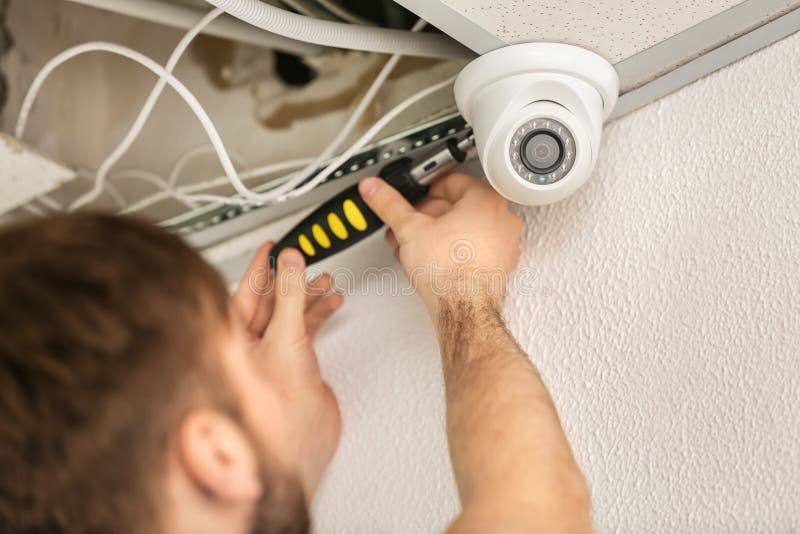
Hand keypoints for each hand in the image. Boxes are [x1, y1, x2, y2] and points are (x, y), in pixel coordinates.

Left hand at [231, 242, 343, 405]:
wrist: (302, 440)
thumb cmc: (279, 405)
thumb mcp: (285, 337)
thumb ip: (290, 295)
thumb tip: (289, 262)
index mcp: (233, 337)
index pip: (243, 291)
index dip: (259, 267)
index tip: (270, 248)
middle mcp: (248, 344)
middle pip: (270, 301)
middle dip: (290, 280)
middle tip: (302, 261)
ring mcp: (271, 355)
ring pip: (289, 314)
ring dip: (308, 297)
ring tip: (324, 281)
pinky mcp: (293, 364)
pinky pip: (304, 330)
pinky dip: (318, 315)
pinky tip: (331, 304)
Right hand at [359, 173, 522, 314]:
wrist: (463, 312)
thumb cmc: (451, 273)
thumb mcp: (410, 229)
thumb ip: (390, 205)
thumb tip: (375, 189)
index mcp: (486, 200)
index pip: (451, 182)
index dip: (423, 191)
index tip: (412, 199)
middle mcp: (502, 219)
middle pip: (457, 207)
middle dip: (426, 217)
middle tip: (408, 226)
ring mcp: (504, 244)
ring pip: (465, 230)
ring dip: (436, 235)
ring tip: (414, 246)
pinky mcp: (499, 266)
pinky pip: (473, 250)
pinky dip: (452, 252)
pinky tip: (431, 262)